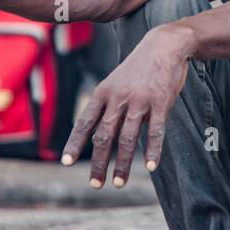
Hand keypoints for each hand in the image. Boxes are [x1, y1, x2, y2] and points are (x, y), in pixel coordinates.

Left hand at [62, 26, 189, 186]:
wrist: (164, 45)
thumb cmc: (138, 68)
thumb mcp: (116, 82)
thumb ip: (110, 108)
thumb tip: (104, 137)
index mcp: (103, 93)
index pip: (85, 122)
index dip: (75, 143)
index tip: (66, 162)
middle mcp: (118, 98)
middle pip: (104, 136)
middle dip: (98, 163)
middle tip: (96, 184)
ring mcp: (140, 101)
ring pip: (127, 138)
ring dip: (122, 164)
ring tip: (118, 183)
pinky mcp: (160, 103)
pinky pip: (155, 131)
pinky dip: (152, 151)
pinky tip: (150, 167)